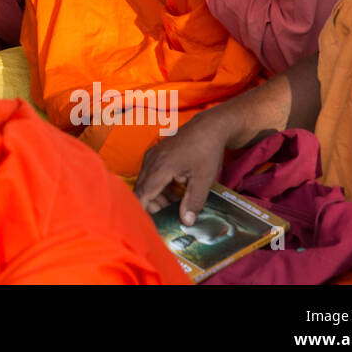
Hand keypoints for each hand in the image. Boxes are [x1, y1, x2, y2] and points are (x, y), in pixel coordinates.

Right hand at [133, 110, 231, 226]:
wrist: (209, 127)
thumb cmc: (206, 151)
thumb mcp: (204, 179)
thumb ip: (193, 201)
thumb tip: (186, 222)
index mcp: (160, 167)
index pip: (143, 195)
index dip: (144, 211)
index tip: (151, 225)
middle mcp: (151, 160)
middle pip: (142, 190)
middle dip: (153, 206)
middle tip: (169, 217)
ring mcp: (151, 155)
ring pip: (146, 183)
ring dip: (157, 196)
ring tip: (177, 204)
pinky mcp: (155, 154)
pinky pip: (151, 174)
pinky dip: (159, 186)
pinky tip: (176, 190)